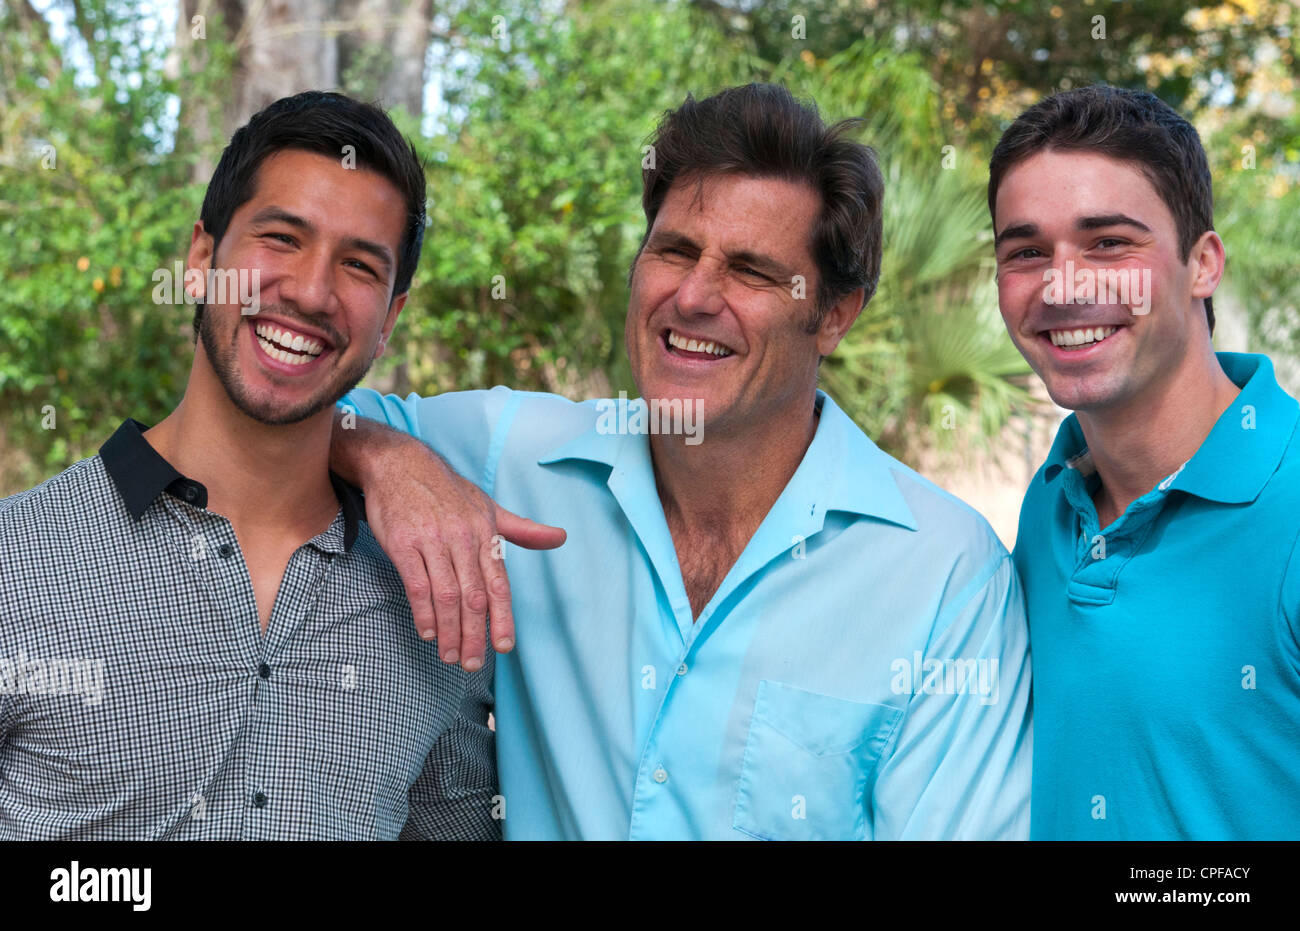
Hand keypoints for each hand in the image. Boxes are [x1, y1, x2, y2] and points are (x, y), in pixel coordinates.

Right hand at [332, 413, 564, 670]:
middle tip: (471, 664)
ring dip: (449, 632)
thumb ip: (521, 530)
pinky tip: (427, 631)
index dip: (503, 618)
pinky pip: (417, 584)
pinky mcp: (402, 542)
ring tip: (449, 656)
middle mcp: (462, 538)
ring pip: (447, 595)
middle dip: (475, 636)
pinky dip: (423, 612)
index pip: (499, 584)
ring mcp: (432, 540)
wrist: (399, 463)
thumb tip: (560, 538)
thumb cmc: (446, 490)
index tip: (504, 647)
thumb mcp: (488, 507)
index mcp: (485, 533)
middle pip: (474, 597)